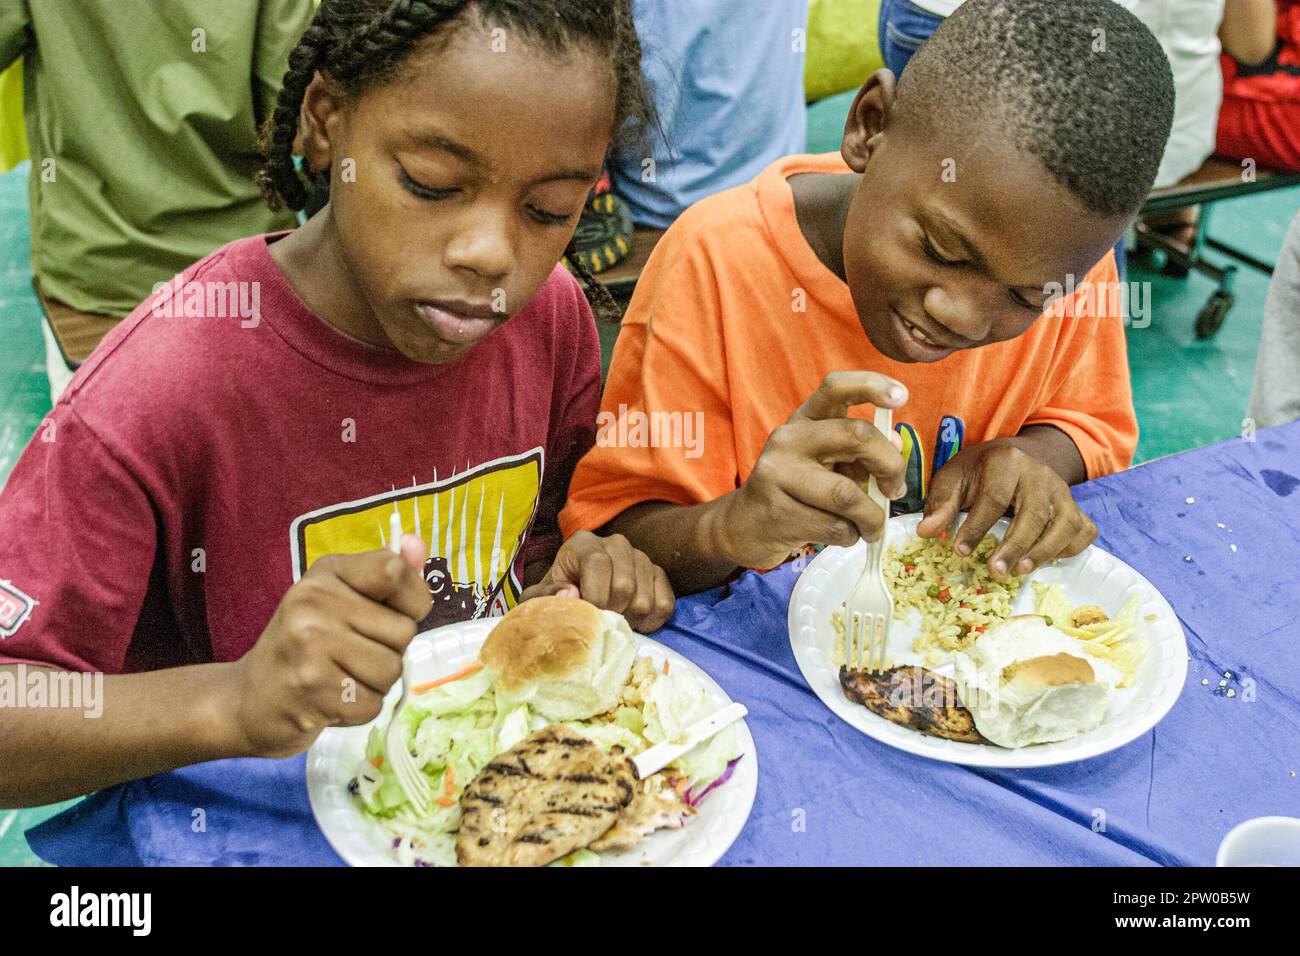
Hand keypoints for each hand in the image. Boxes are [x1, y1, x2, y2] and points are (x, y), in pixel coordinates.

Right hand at [225, 535, 431, 757]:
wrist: (249, 700)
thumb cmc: (306, 645)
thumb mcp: (340, 598)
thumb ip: (385, 573)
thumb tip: (418, 544)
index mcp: (326, 573)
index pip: (393, 571)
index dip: (413, 598)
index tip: (398, 612)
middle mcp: (314, 602)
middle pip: (403, 631)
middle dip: (389, 650)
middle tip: (352, 655)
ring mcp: (310, 646)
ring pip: (392, 670)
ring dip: (376, 683)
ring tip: (341, 676)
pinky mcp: (311, 690)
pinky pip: (372, 703)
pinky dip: (359, 709)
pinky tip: (331, 699)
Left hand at [520, 530, 674, 632]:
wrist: (578, 596)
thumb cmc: (557, 596)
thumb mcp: (540, 598)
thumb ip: (547, 596)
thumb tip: (571, 594)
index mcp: (584, 543)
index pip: (597, 564)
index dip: (594, 596)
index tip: (587, 616)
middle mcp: (616, 544)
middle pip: (624, 586)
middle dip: (611, 613)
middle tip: (599, 622)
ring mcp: (641, 558)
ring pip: (645, 599)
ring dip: (629, 621)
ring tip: (613, 622)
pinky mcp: (658, 574)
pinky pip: (665, 604)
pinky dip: (650, 622)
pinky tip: (633, 623)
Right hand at [712, 372, 907, 569]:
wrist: (744, 526)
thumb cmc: (797, 491)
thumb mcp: (826, 462)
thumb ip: (861, 452)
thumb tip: (897, 446)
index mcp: (805, 420)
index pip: (836, 388)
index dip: (872, 386)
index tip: (901, 397)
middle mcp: (788, 439)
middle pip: (856, 436)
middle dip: (890, 466)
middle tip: (895, 490)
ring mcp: (778, 474)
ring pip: (848, 495)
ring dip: (872, 517)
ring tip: (871, 526)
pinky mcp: (777, 511)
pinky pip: (835, 527)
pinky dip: (851, 536)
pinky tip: (842, 534)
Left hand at [916, 441, 1096, 575]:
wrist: (1013, 456)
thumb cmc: (979, 472)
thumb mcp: (954, 478)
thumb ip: (941, 504)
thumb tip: (926, 532)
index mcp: (1007, 461)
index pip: (995, 496)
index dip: (977, 526)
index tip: (960, 551)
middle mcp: (1040, 474)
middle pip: (1035, 512)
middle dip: (1015, 545)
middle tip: (995, 571)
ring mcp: (1062, 491)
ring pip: (1065, 522)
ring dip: (1045, 550)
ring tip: (1021, 571)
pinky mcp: (1075, 506)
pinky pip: (1084, 530)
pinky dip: (1071, 548)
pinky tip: (1047, 561)